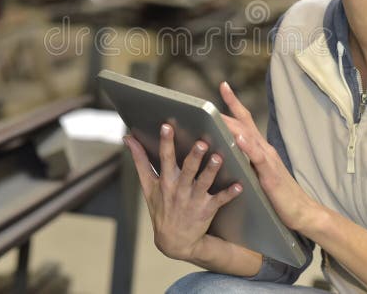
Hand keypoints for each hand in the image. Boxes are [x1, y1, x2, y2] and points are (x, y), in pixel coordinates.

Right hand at [123, 122, 242, 261]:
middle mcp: (179, 189)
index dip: (166, 142)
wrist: (174, 241)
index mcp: (166, 181)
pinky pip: (219, 200)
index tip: (167, 126)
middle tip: (201, 143)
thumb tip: (128, 138)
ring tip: (219, 157)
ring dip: (212, 171)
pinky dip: (229, 194)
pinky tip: (239, 186)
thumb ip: (140, 161)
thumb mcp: (148, 186)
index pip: (164, 158)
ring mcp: (194, 200)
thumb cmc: (161, 208)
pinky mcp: (207, 210)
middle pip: (187, 170)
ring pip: (204, 183)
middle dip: (194, 156)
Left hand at [219, 81, 318, 231]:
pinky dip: (248, 147)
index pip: (245, 120)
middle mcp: (264, 149)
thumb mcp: (257, 174)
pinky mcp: (270, 175)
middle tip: (213, 96)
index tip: (223, 86)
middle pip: (244, 124)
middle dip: (228, 109)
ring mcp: (268, 160)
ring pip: (248, 137)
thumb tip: (227, 150)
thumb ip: (245, 160)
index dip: (234, 103)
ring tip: (216, 114)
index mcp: (259, 148)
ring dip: (233, 125)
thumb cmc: (277, 195)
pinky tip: (239, 139)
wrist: (301, 212)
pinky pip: (258, 158)